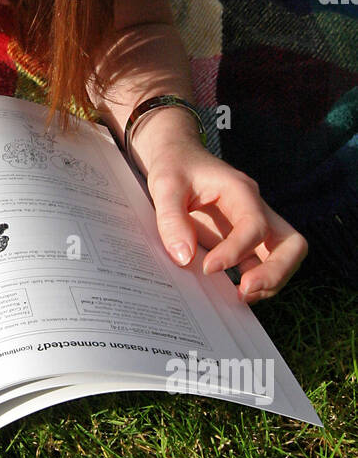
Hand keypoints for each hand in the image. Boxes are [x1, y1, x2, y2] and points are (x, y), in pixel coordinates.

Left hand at [145, 140, 307, 301]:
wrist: (178, 159)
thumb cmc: (174, 168)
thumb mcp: (164, 186)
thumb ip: (171, 219)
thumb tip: (184, 258)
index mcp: (240, 191)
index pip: (255, 225)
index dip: (237, 250)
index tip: (208, 267)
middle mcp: (256, 209)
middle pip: (291, 243)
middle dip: (276, 271)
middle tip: (245, 290)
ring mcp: (254, 227)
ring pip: (284, 258)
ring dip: (270, 282)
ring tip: (239, 297)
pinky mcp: (244, 242)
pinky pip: (263, 266)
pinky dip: (255, 283)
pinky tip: (231, 294)